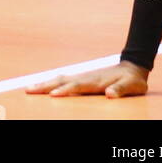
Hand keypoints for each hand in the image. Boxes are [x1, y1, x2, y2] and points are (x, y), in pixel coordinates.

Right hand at [26, 61, 148, 97]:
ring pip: (60, 78)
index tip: (52, 95)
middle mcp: (86, 77)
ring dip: (45, 83)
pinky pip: (64, 79)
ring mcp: (83, 76)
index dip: (65, 91)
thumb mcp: (131, 86)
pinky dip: (52, 82)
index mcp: (96, 81)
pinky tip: (45, 85)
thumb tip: (109, 94)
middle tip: (29, 89)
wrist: (133, 67)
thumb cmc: (132, 80)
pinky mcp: (83, 78)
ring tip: (30, 87)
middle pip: (62, 81)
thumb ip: (121, 90)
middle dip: (45, 85)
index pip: (77, 86)